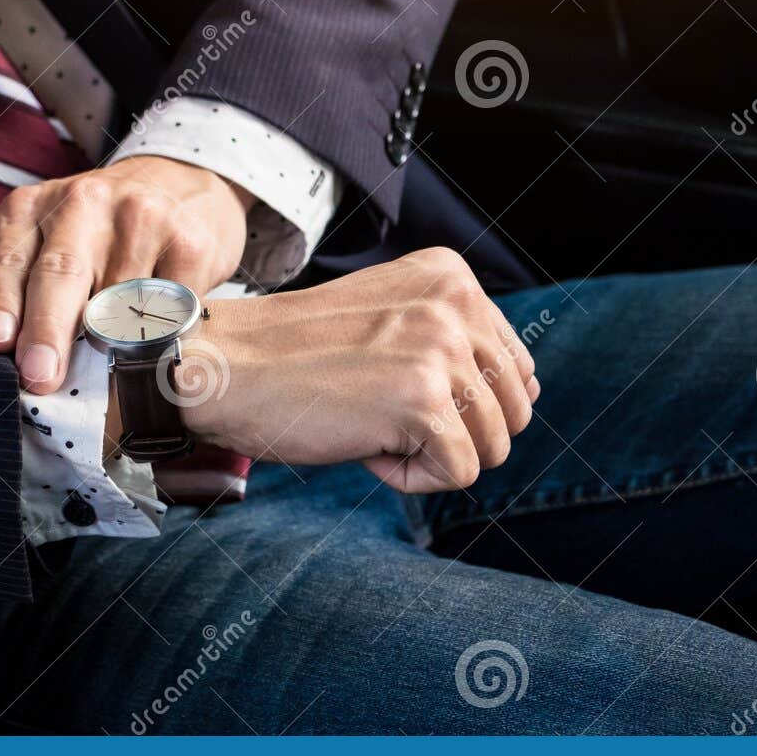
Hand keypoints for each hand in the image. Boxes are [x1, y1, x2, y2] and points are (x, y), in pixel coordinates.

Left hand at [0, 156, 252, 392]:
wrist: (181, 184)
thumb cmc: (102, 229)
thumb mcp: (50, 241)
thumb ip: (29, 291)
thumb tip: (22, 365)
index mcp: (34, 207)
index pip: (10, 261)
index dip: (0, 303)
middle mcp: (84, 203)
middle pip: (62, 273)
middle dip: (47, 330)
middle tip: (40, 375)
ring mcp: (142, 218)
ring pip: (119, 304)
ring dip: (111, 346)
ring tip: (116, 357)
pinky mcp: (188, 242)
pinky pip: (167, 311)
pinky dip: (159, 338)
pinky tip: (159, 335)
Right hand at [182, 248, 538, 491]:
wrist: (225, 366)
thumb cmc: (300, 354)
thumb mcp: (392, 319)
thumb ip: (459, 340)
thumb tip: (531, 393)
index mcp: (454, 276)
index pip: (516, 366)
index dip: (462, 401)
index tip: (397, 386)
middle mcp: (457, 304)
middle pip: (514, 411)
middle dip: (457, 432)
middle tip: (383, 409)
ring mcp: (442, 350)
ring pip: (492, 449)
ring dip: (430, 456)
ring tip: (370, 421)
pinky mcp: (423, 402)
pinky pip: (458, 475)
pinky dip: (408, 479)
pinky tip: (362, 443)